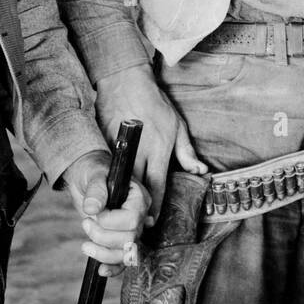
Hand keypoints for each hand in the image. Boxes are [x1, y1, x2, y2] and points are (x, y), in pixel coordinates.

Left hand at [61, 150, 150, 276]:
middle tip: (86, 222)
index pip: (132, 219)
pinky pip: (122, 262)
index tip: (94, 213)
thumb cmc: (94, 172)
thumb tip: (92, 208)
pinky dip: (112, 268)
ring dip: (103, 253)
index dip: (110, 221)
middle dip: (102, 236)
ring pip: (126, 254)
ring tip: (85, 244)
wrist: (87, 180)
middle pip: (129, 239)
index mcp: (139, 198)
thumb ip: (95, 190)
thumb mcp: (93, 175)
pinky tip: (100, 270)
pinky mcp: (122, 242)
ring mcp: (132, 231)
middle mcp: (140, 216)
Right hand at [95, 64, 205, 221]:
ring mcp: (120, 147)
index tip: (152, 221)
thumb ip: (187, 151)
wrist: (126, 81)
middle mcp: (139, 151)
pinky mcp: (104, 142)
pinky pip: (107, 167)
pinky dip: (108, 179)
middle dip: (136, 207)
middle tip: (135, 222)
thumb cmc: (155, 103)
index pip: (157, 185)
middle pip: (136, 187)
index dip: (154, 206)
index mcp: (159, 148)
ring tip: (121, 211)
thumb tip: (200, 170)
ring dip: (121, 196)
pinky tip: (108, 190)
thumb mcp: (178, 124)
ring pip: (119, 179)